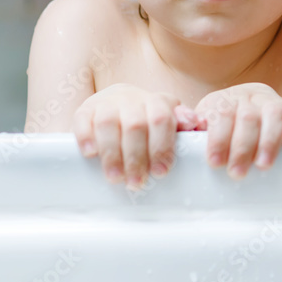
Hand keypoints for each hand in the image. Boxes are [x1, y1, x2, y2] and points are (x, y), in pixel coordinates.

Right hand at [73, 84, 195, 187]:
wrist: (119, 100)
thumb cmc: (150, 119)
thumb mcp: (170, 121)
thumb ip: (184, 124)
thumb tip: (198, 124)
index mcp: (157, 102)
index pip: (162, 119)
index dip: (162, 147)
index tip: (161, 172)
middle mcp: (132, 99)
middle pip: (135, 125)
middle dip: (137, 157)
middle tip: (137, 183)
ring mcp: (107, 103)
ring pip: (108, 124)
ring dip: (112, 154)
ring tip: (115, 178)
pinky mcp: (85, 109)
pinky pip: (83, 120)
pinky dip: (86, 137)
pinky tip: (91, 154)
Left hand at [194, 83, 281, 177]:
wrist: (242, 110)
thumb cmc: (220, 130)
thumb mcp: (203, 127)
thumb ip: (196, 131)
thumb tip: (191, 135)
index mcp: (222, 100)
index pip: (221, 113)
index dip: (218, 138)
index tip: (216, 163)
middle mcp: (246, 96)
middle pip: (248, 117)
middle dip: (242, 147)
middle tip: (237, 172)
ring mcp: (269, 100)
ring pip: (273, 114)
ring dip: (268, 141)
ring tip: (263, 165)